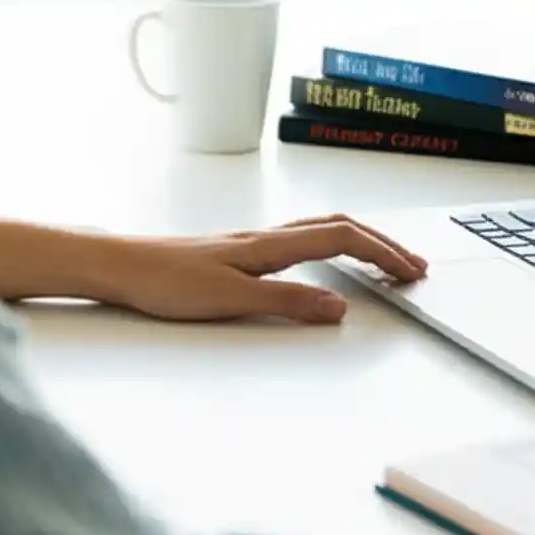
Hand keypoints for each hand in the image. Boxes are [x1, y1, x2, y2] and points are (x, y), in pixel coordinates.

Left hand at [96, 214, 426, 321]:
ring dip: (362, 241)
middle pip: (342, 226)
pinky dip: (334, 246)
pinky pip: (304, 239)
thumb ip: (289, 301)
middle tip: (414, 266)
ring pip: (324, 229)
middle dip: (383, 244)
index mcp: (271, 245)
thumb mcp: (231, 299)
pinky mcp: (242, 252)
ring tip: (385, 261)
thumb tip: (340, 308)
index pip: (344, 238)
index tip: (411, 273)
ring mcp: (255, 242)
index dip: (383, 253)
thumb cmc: (164, 281)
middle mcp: (267, 237)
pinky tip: (331, 262)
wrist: (119, 265)